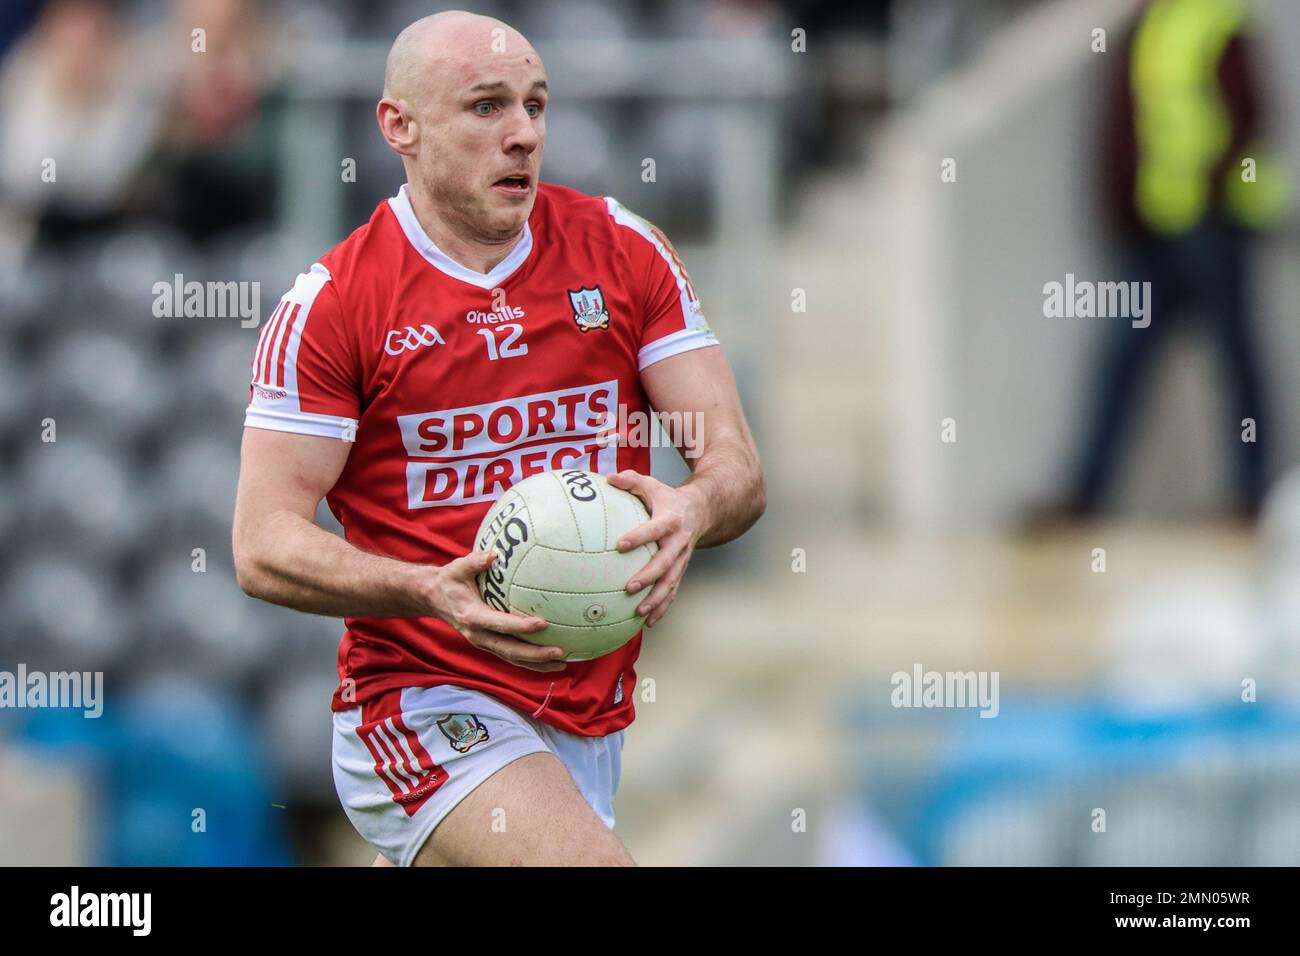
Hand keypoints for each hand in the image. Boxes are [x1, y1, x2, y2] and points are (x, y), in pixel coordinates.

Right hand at [428, 550, 566, 671]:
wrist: (432, 599)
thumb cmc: (449, 581)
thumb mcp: (457, 568)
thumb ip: (475, 561)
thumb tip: (493, 554)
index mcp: (472, 617)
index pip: (500, 624)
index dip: (521, 626)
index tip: (543, 623)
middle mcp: (478, 635)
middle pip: (510, 650)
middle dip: (536, 655)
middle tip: (560, 652)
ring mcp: (483, 643)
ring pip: (512, 658)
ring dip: (537, 664)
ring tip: (562, 664)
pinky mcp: (488, 644)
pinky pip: (511, 656)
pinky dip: (530, 661)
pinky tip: (550, 660)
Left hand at [607, 470, 706, 627]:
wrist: (702, 511)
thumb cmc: (668, 498)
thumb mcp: (652, 485)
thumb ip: (631, 481)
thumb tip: (608, 478)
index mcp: (671, 520)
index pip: (654, 529)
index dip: (639, 537)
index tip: (620, 545)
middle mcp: (679, 542)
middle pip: (665, 562)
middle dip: (648, 576)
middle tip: (629, 587)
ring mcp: (682, 559)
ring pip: (671, 582)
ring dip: (656, 599)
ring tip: (639, 613)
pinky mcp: (681, 570)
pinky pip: (673, 591)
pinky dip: (662, 608)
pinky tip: (648, 623)